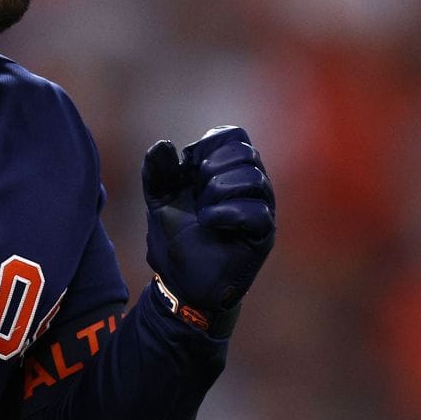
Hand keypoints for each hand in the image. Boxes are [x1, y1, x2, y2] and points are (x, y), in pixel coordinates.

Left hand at [141, 125, 275, 332]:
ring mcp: (259, 209)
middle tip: (197, 192)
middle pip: (246, 151)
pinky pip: (258, 210)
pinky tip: (209, 222)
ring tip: (202, 211)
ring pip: (253, 177)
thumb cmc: (175, 241)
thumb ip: (157, 172)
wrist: (182, 284)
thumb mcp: (159, 201)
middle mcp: (248, 186)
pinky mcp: (263, 234)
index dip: (209, 144)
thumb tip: (163, 144)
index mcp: (226, 171)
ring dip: (219, 189)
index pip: (234, 135)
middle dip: (213, 167)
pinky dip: (228, 212)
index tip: (188, 167)